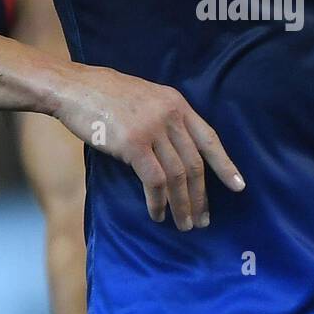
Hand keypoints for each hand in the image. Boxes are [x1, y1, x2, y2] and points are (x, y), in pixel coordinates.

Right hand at [54, 64, 244, 229]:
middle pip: (195, 163)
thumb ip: (165, 120)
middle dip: (201, 196)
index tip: (239, 186)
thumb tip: (177, 155)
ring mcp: (153, 129)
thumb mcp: (146, 99)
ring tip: (184, 224)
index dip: (225, 165)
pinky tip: (158, 214)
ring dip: (182, 205)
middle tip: (203, 220)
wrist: (74, 88)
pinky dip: (159, 201)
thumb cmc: (105, 97)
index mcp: (177, 104)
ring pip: (178, 176)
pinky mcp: (134, 144)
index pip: (209, 138)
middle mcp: (170, 115)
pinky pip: (155, 180)